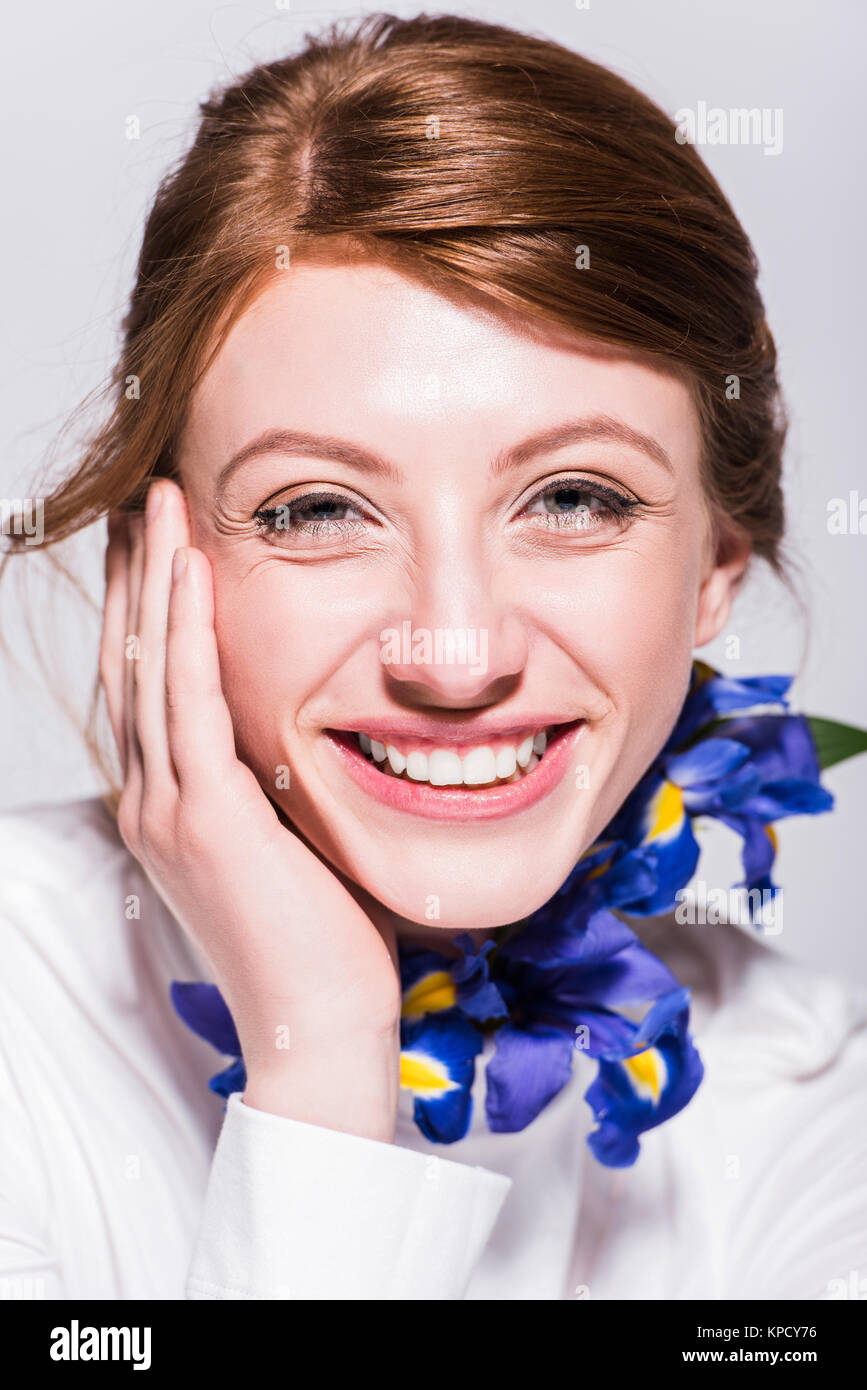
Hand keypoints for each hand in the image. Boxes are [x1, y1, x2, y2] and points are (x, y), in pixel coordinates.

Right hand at [99, 478, 401, 1140]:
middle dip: (134, 576)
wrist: (320, 1027)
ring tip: (159, 505)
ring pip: (150, 669)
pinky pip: (191, 703)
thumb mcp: (293, 841)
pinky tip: (190, 570)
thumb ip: (280, 783)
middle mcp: (154, 801)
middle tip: (141, 501)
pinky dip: (186, 631)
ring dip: (153, 579)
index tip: (158, 545)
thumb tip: (306, 730)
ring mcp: (170, 810)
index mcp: (171, 808)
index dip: (146, 610)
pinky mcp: (207, 818)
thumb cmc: (323, 942)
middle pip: (131, 663)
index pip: (148, 688)